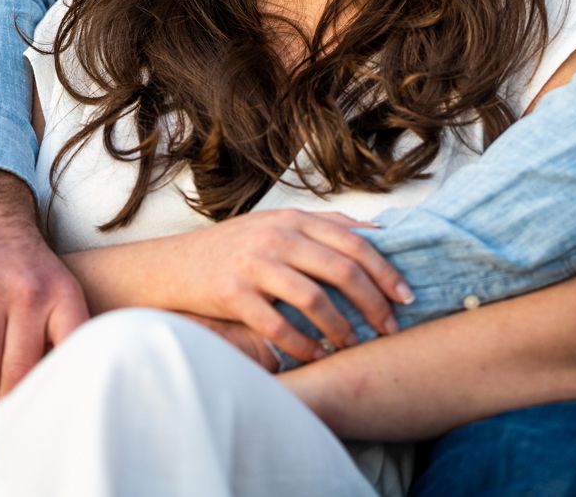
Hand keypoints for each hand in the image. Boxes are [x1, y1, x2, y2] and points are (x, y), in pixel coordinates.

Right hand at [0, 167, 90, 421]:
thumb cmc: (27, 271)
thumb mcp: (58, 288)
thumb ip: (61, 330)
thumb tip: (62, 387)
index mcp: (62, 295)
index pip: (72, 349)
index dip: (61, 387)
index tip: (52, 415)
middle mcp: (28, 293)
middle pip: (21, 371)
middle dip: (13, 406)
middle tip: (10, 430)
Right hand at [159, 209, 412, 361]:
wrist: (167, 267)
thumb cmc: (230, 250)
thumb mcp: (275, 225)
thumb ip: (322, 228)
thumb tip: (378, 235)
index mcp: (293, 219)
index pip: (354, 243)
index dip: (386, 271)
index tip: (407, 296)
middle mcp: (276, 236)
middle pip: (342, 271)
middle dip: (374, 304)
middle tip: (391, 329)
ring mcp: (254, 264)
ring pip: (315, 300)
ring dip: (342, 329)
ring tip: (355, 347)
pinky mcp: (232, 293)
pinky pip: (278, 326)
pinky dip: (303, 345)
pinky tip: (315, 357)